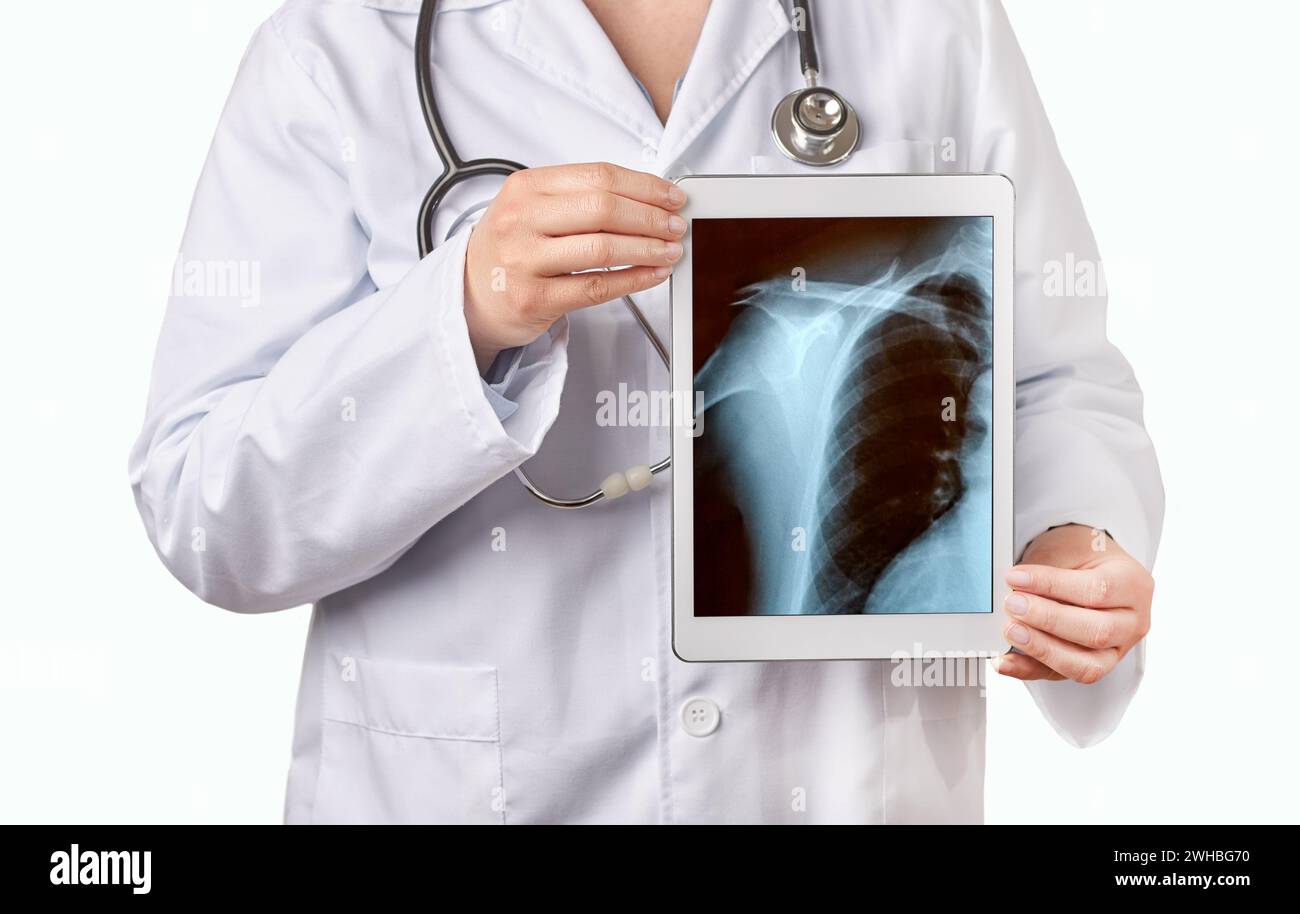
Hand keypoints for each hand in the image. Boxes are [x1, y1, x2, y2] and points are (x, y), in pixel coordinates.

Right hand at [462, 162, 686, 371]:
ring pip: (603, 249)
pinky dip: (633, 280)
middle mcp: (521, 220)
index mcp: (526, 187)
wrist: (469, 295)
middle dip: (651, 217)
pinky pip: (596, 287)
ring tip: (671, 251)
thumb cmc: (512, 248)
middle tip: (676, 225)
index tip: (671, 196)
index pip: (598, 177)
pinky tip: (653, 275)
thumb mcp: (532, 208)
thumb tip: (648, 197)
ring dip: (647, 249)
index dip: (644, 186)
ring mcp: (525, 260)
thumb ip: (580, 197)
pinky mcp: (534, 299)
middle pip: (603, 209)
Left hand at [992, 524, 1152, 682]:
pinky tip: (1006, 661)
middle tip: (1012, 604)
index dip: (1052, 586)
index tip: (1016, 578)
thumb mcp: (1067, 548)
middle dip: (1048, 620)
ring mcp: (1116, 649)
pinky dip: (1029, 670)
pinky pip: (1061, 677)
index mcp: (1133, 584)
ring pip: (1087, 666)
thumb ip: (1045, 571)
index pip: (1097, 590)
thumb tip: (1012, 589)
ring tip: (1011, 631)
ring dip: (1042, 649)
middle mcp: (1132, 621)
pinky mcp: (1090, 666)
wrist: (1087, 565)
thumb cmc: (1080, 555)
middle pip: (1098, 632)